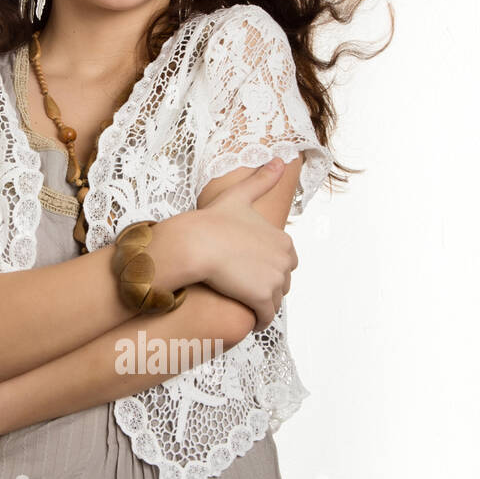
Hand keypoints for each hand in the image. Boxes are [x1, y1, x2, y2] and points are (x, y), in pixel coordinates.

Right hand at [194, 158, 297, 328]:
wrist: (194, 244)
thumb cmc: (211, 221)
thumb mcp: (239, 196)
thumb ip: (262, 180)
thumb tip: (280, 159)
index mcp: (283, 240)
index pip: (283, 261)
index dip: (265, 265)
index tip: (247, 267)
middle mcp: (285, 260)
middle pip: (281, 281)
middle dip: (265, 285)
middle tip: (242, 286)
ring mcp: (275, 280)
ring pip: (273, 300)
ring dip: (261, 303)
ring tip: (242, 302)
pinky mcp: (263, 299)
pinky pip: (266, 317)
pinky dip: (259, 320)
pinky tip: (248, 319)